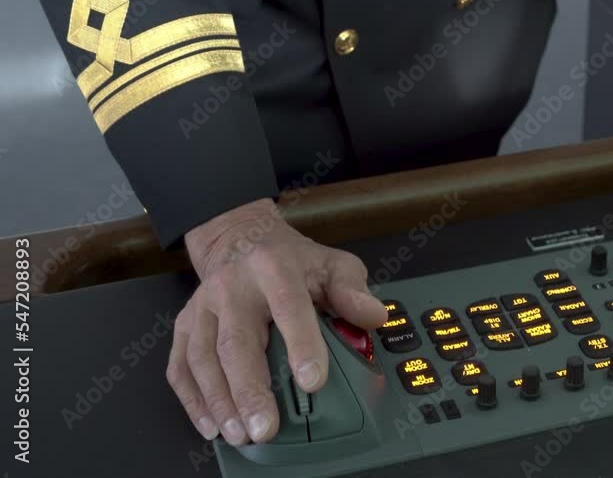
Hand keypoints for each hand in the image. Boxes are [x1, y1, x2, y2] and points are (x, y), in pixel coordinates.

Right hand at [165, 199, 386, 444]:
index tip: (313, 381)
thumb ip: (352, 290)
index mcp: (274, 268)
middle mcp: (233, 287)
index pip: (289, 307)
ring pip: (203, 358)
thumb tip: (374, 316)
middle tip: (265, 427)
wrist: (239, 237)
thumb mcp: (330, 263)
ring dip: (219, 401)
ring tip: (240, 433)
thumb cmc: (289, 259)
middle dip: (250, 389)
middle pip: (236, 342)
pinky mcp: (185, 324)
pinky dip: (193, 399)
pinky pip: (180, 366)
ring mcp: (203, 307)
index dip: (301, 344)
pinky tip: (211, 425)